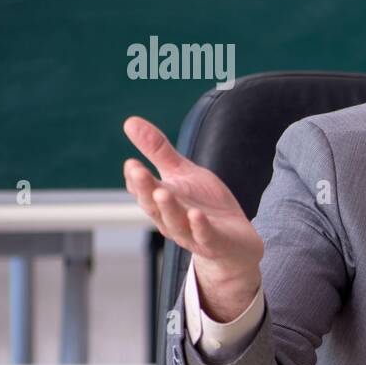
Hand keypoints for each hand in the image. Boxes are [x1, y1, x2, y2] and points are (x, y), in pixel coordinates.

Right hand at [122, 116, 263, 321]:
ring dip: (168, 208)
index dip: (137, 179)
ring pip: (175, 223)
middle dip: (145, 189)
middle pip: (154, 205)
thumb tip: (130, 121)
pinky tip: (196, 215)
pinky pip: (204, 236)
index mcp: (161, 201)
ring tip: (162, 192)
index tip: (131, 163)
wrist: (235, 242)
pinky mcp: (214, 243)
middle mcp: (171, 219)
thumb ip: (159, 151)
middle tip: (136, 171)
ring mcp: (192, 233)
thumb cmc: (204, 205)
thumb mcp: (183, 173)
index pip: (143, 190)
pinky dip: (199, 227)